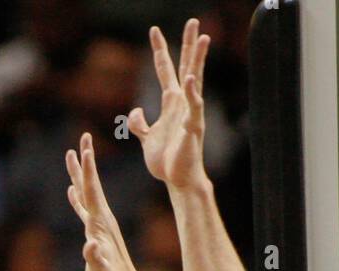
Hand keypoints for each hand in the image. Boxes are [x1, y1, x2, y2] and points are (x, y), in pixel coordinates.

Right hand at [66, 132, 138, 270]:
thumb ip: (96, 259)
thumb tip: (90, 247)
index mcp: (100, 222)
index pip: (92, 190)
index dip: (88, 168)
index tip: (86, 146)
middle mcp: (99, 218)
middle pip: (90, 184)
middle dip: (85, 160)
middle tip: (83, 136)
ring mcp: (96, 224)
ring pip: (86, 193)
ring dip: (79, 174)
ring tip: (72, 155)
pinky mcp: (94, 233)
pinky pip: (82, 209)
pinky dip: (76, 197)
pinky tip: (71, 190)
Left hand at [128, 20, 209, 189]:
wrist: (177, 181)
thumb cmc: (166, 161)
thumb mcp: (146, 138)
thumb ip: (139, 123)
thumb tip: (135, 112)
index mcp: (170, 104)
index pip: (165, 70)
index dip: (160, 50)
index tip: (154, 30)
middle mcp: (182, 104)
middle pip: (185, 66)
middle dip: (188, 44)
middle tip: (193, 21)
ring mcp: (189, 114)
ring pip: (195, 79)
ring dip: (198, 59)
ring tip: (203, 37)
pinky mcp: (192, 128)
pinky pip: (193, 107)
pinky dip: (192, 94)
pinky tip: (190, 79)